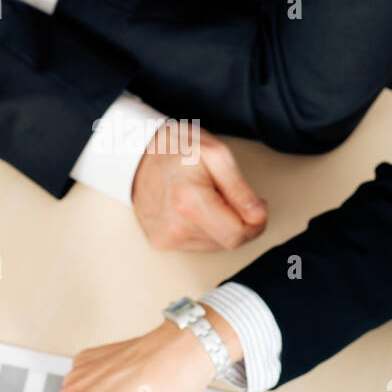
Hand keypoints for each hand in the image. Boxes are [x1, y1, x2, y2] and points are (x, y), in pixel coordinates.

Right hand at [132, 124, 268, 249]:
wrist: (134, 153)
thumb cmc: (176, 148)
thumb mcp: (216, 153)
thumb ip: (240, 188)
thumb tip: (257, 216)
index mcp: (189, 202)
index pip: (237, 235)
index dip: (256, 223)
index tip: (257, 206)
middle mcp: (175, 226)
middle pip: (228, 242)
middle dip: (240, 222)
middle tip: (231, 196)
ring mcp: (166, 237)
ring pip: (214, 244)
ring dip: (220, 223)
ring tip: (206, 196)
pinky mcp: (160, 242)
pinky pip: (197, 243)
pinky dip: (203, 227)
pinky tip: (193, 207)